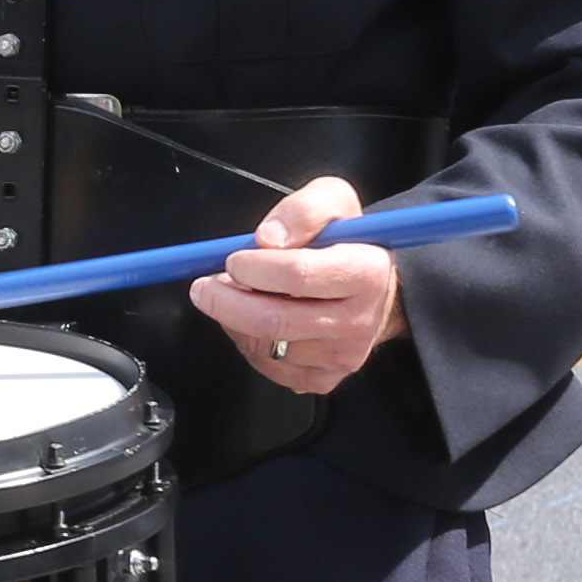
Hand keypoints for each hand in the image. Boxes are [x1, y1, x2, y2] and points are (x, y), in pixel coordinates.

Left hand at [188, 175, 404, 395]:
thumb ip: (303, 210)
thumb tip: (268, 238)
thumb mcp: (333, 201)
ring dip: (235, 320)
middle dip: (226, 302)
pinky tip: (252, 322)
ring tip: (237, 296)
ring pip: (264, 345)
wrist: (376, 290)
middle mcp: (358, 321)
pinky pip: (268, 366)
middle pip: (274, 320)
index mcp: (366, 273)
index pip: (298, 275)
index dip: (254, 267)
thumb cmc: (348, 243)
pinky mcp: (324, 379)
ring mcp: (341, 356)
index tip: (233, 259)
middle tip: (205, 286)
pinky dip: (247, 342)